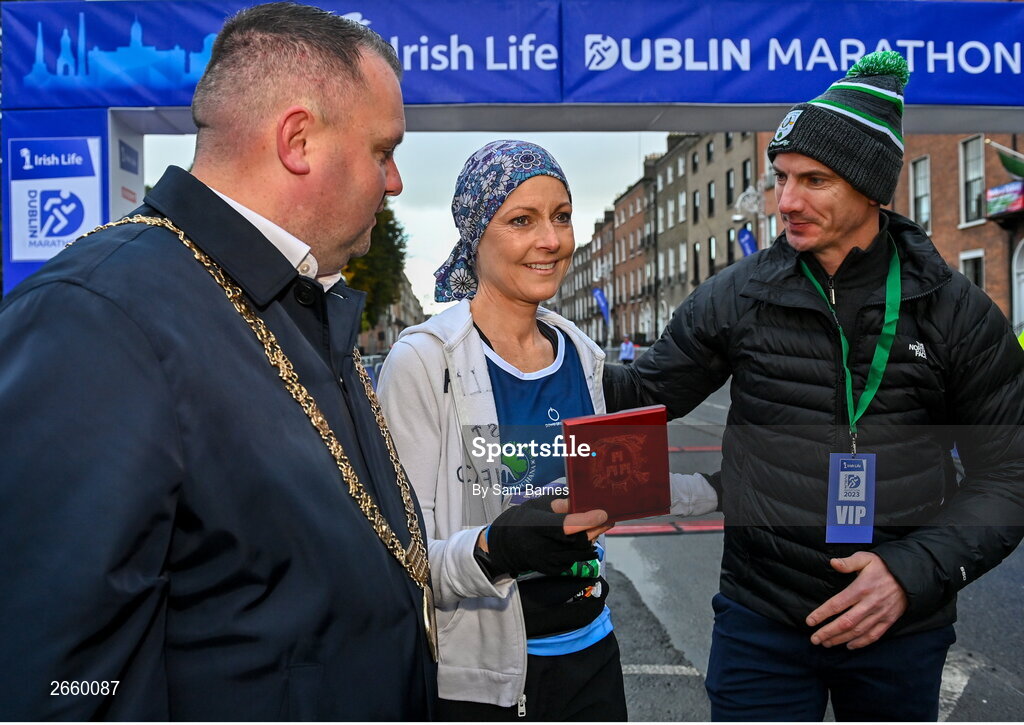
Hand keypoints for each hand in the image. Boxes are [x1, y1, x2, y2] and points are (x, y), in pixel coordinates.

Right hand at [482, 495, 609, 575]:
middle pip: (577, 541)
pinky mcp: (551, 570)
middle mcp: (542, 546)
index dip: (586, 521)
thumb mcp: (535, 506)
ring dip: (592, 540)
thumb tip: (578, 501)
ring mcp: (547, 561)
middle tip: (608, 519)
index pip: (565, 526)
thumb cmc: (520, 521)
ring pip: (579, 553)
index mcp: (536, 526)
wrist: (502, 548)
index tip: (603, 514)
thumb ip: (557, 505)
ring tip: (598, 528)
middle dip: (596, 530)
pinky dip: (582, 551)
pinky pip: (574, 561)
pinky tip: (583, 541)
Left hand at [806, 551, 907, 648]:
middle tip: (814, 639)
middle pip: (845, 622)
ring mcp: (880, 614)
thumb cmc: (884, 566)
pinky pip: (874, 635)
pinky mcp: (889, 620)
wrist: (911, 576)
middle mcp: (870, 604)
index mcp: (861, 588)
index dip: (822, 614)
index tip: (810, 622)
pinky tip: (849, 646)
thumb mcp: (866, 558)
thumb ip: (849, 562)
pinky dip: (861, 643)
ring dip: (840, 639)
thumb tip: (833, 563)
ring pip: (858, 631)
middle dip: (828, 632)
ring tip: (826, 643)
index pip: (837, 604)